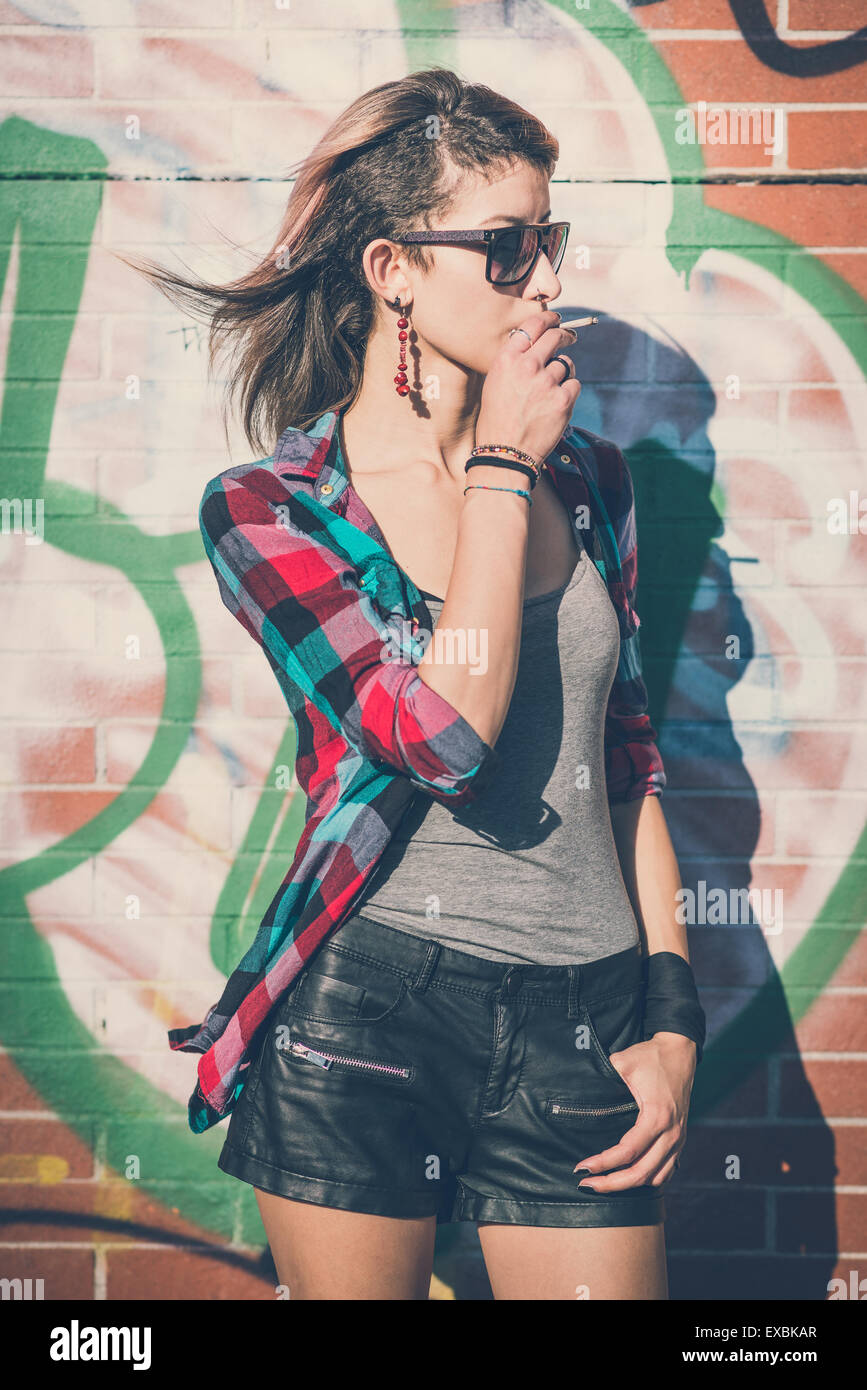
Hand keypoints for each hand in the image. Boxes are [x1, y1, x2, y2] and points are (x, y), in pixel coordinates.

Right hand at [475, 308, 581, 465]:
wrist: (505, 453)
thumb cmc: (497, 419)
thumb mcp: (495, 383)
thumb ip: (514, 361)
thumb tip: (535, 343)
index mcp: (507, 360)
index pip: (532, 325)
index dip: (547, 318)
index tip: (555, 319)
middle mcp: (527, 366)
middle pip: (554, 337)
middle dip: (564, 335)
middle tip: (569, 338)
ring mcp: (546, 383)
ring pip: (566, 363)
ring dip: (563, 372)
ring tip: (550, 390)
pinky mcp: (563, 399)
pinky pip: (574, 383)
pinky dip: (569, 391)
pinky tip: (555, 404)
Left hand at [573, 1032, 696, 1191]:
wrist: (679, 1051)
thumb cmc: (650, 1055)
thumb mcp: (622, 1062)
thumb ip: (603, 1077)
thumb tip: (581, 1093)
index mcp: (657, 1116)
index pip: (627, 1152)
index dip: (603, 1163)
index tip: (582, 1168)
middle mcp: (671, 1132)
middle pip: (641, 1173)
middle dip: (612, 1184)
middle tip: (587, 1184)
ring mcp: (678, 1138)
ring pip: (655, 1178)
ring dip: (629, 1185)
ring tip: (604, 1183)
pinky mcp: (680, 1138)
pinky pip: (667, 1171)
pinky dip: (648, 1180)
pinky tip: (629, 1178)